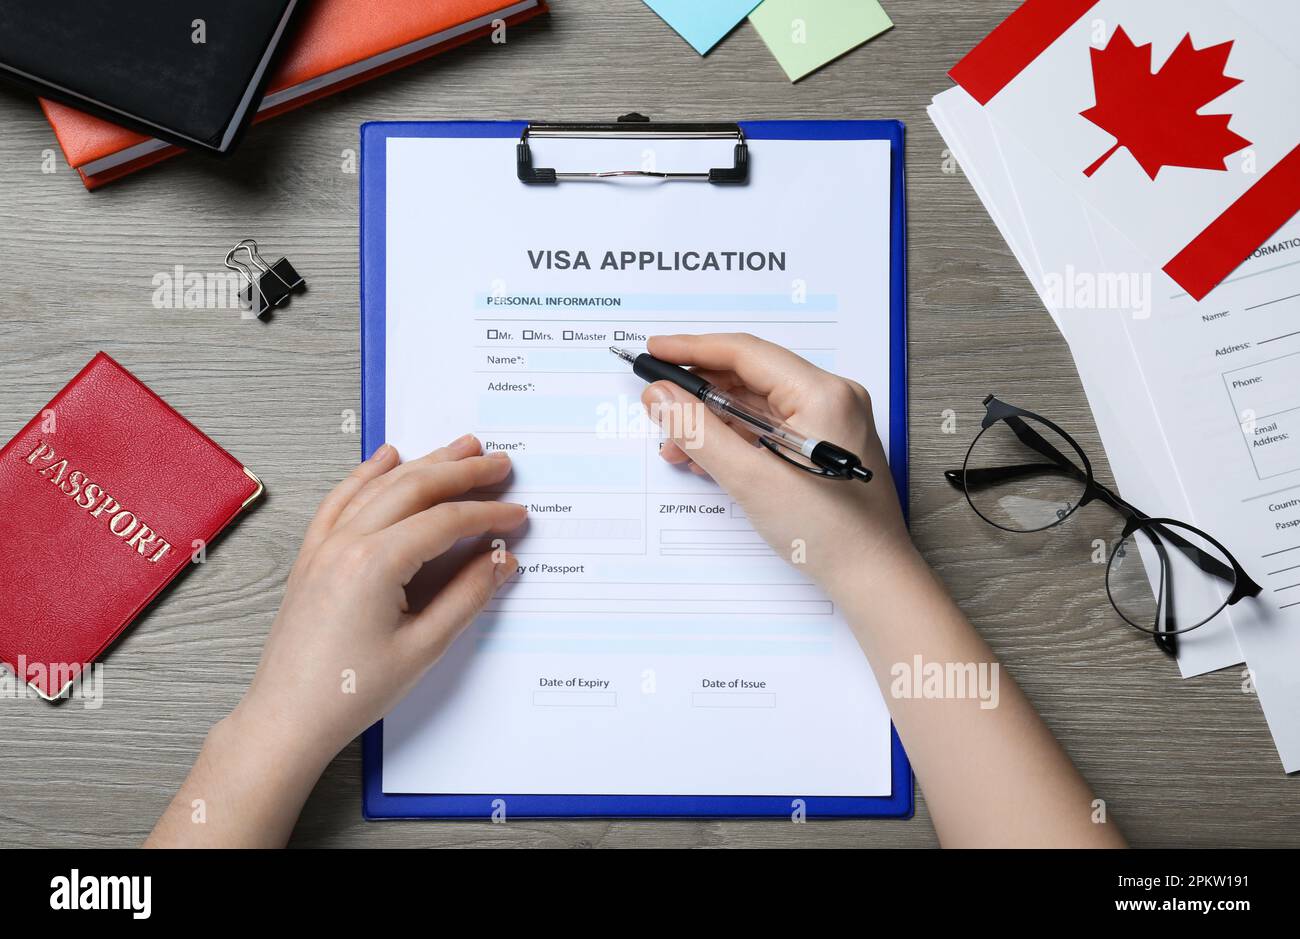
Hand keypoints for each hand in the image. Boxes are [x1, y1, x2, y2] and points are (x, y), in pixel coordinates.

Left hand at [234, 435, 525, 764]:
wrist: (287, 718)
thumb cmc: (348, 692)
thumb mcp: (423, 648)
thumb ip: (467, 597)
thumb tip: (499, 562)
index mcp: (375, 564)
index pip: (445, 521)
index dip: (487, 514)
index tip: (516, 515)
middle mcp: (346, 543)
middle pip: (414, 487)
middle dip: (462, 471)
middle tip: (498, 462)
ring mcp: (325, 546)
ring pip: (381, 486)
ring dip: (424, 463)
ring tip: (459, 448)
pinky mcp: (313, 557)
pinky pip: (343, 500)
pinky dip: (368, 474)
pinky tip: (387, 459)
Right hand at [641, 334, 916, 591]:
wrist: (872, 577)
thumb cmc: (830, 533)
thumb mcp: (751, 479)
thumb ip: (699, 432)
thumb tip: (661, 395)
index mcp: (823, 394)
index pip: (746, 353)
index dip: (694, 350)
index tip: (656, 350)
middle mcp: (832, 398)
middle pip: (750, 376)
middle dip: (699, 393)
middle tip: (658, 401)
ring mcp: (830, 422)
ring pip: (756, 405)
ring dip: (713, 422)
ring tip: (676, 444)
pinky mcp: (823, 444)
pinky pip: (769, 428)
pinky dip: (735, 440)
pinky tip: (706, 458)